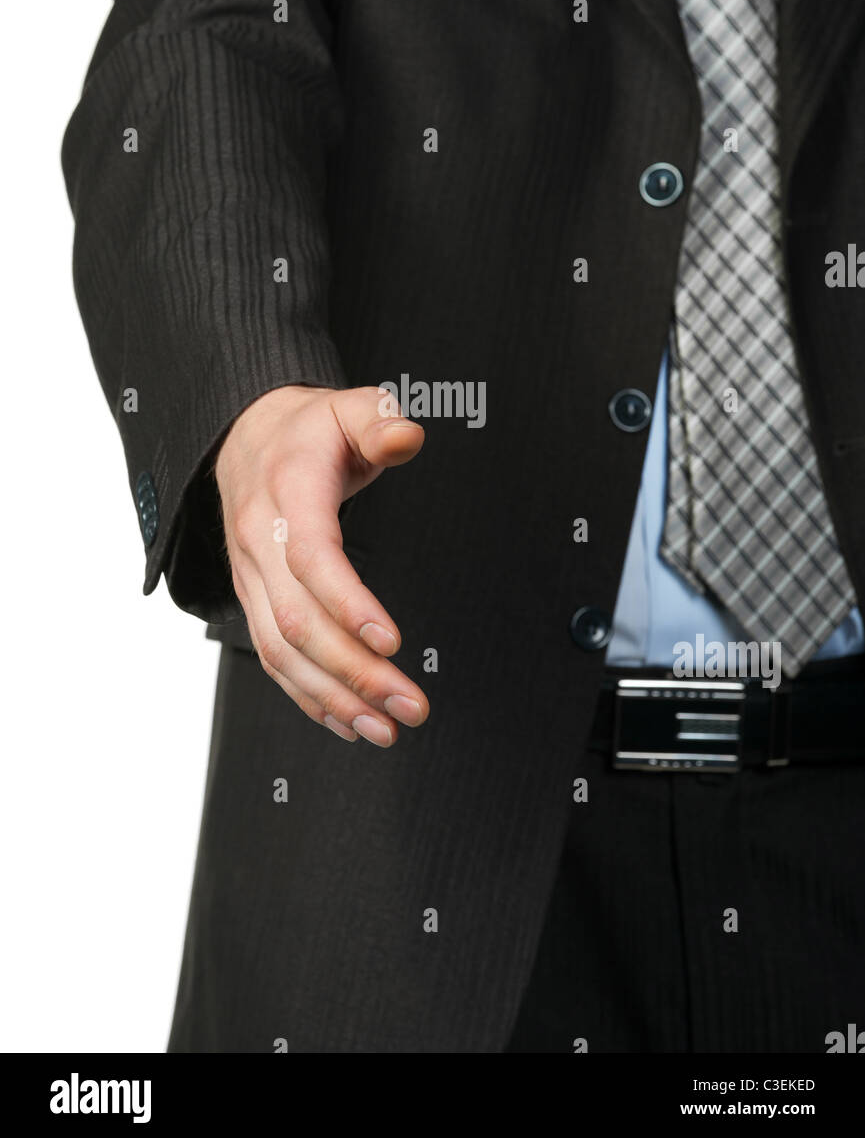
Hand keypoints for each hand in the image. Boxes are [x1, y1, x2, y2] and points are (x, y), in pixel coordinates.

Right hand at [215, 384, 427, 745]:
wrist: (246, 437)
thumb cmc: (308, 431)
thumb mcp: (349, 408)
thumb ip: (380, 421)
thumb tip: (406, 437)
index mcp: (288, 493)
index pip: (312, 556)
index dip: (348, 603)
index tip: (391, 642)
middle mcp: (260, 541)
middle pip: (298, 621)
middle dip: (354, 672)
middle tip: (410, 704)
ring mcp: (251, 577)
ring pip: (280, 652)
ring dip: (334, 699)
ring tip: (386, 729)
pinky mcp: (253, 600)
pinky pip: (272, 659)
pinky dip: (308, 697)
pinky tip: (348, 722)